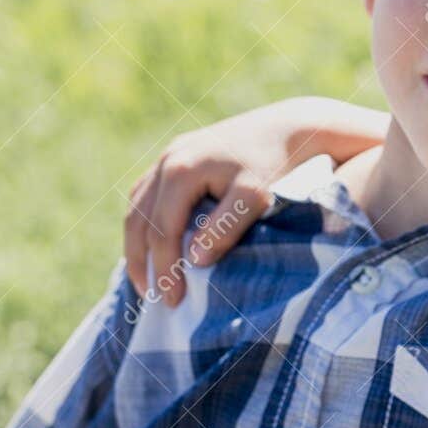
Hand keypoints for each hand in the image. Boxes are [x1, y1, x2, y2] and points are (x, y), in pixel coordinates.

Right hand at [124, 97, 388, 304]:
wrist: (290, 127)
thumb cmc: (277, 164)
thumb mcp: (257, 196)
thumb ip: (226, 227)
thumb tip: (194, 259)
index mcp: (181, 170)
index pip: (162, 231)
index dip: (165, 269)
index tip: (174, 301)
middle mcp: (167, 160)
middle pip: (139, 220)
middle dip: (142, 262)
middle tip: (153, 298)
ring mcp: (168, 156)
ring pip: (136, 207)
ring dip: (138, 244)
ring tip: (149, 279)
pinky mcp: (176, 157)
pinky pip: (146, 195)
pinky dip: (145, 224)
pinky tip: (154, 245)